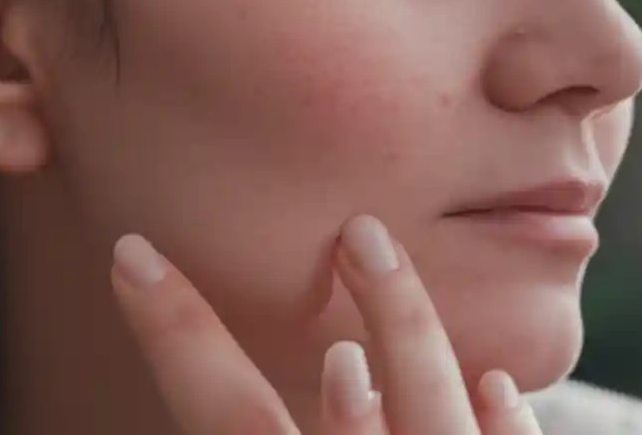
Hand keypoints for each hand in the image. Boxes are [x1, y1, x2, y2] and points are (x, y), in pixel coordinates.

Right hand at [110, 215, 542, 434]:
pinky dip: (505, 425)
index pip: (224, 417)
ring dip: (411, 330)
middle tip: (354, 226)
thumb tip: (310, 375)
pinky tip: (500, 381)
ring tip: (383, 251)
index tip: (135, 256)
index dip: (176, 335)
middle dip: (352, 307)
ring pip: (432, 411)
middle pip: (346, 399)